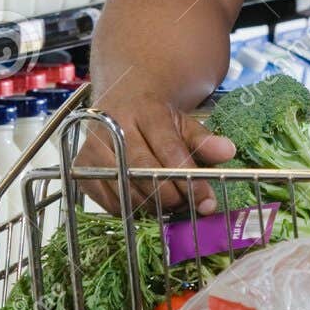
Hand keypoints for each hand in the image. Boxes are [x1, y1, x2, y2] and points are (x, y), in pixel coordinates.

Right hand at [72, 93, 235, 214]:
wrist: (120, 101)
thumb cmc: (154, 117)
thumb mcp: (183, 122)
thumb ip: (204, 140)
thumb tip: (227, 152)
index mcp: (145, 111)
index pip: (169, 151)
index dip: (188, 179)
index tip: (206, 200)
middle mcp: (114, 126)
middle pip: (144, 172)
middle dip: (171, 196)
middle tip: (186, 204)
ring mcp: (93, 147)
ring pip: (126, 190)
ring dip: (152, 205)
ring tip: (169, 203)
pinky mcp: (82, 167)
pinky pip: (109, 201)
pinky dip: (131, 208)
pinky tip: (145, 202)